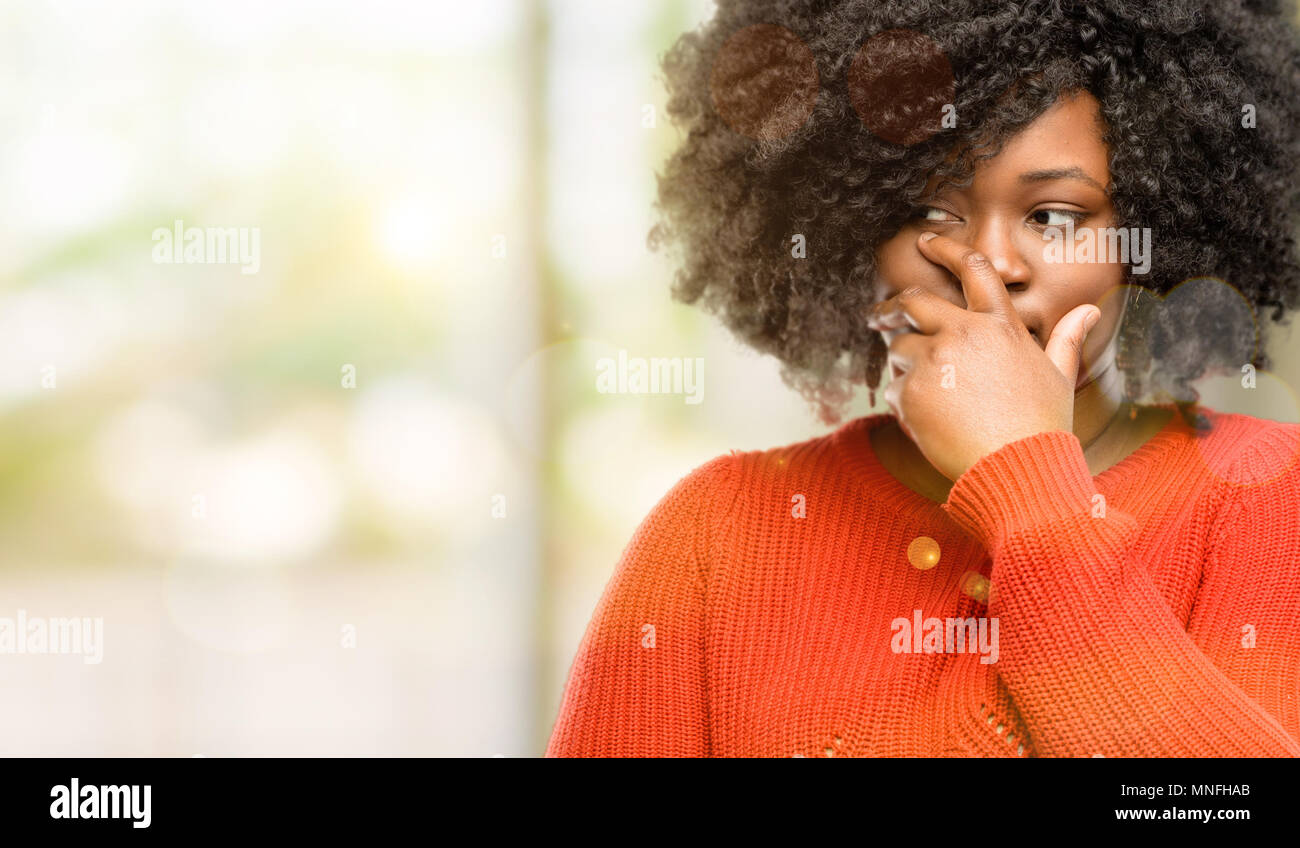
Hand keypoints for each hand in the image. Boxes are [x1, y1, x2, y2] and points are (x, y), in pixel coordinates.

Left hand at [866, 232, 1101, 480]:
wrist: (1017, 469)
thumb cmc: (1041, 426)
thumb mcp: (1060, 376)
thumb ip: (1067, 338)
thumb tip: (1089, 311)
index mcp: (999, 324)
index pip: (973, 267)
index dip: (946, 247)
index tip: (926, 240)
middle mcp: (962, 334)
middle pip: (914, 301)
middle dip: (893, 305)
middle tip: (880, 313)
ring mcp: (933, 361)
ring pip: (899, 347)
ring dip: (904, 363)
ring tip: (927, 394)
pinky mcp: (911, 392)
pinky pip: (894, 387)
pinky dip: (904, 401)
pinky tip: (927, 421)